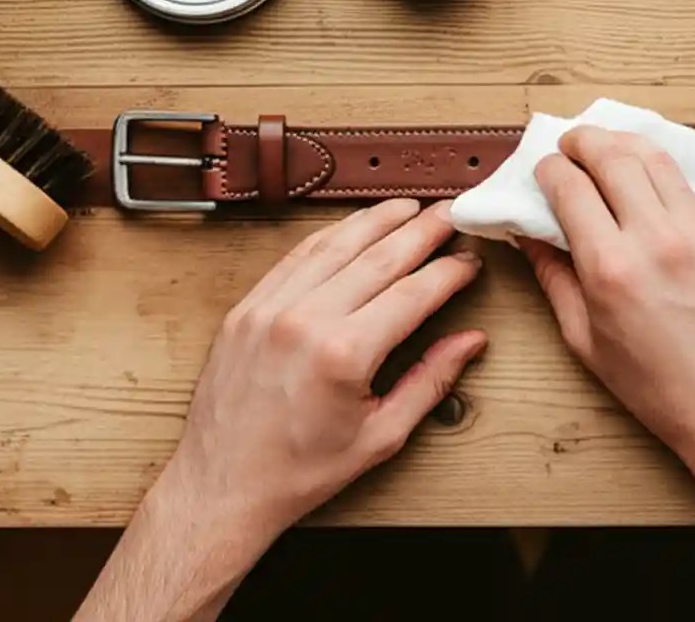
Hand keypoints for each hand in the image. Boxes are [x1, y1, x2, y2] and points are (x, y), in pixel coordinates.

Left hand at [166, 198, 485, 537]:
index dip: (449, 271)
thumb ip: (430, 381)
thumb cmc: (300, 470)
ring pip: (334, 246)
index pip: (413, 294)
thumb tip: (470, 341)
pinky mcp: (245, 309)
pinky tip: (352, 228)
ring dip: (376, 220)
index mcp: (344, 355)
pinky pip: (294, 258)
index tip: (471, 259)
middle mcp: (305, 321)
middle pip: (378, 257)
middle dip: (422, 230)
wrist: (223, 486)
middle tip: (450, 212)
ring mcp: (269, 310)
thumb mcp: (381, 436)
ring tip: (407, 208)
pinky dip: (328, 237)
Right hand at [519, 126, 694, 483]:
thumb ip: (553, 277)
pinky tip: (649, 188)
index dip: (549, 170)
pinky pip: (688, 190)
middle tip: (570, 143)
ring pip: (657, 158)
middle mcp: (659, 239)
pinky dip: (662, 179)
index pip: (571, 187)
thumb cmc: (656, 385)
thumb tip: (530, 235)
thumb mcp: (584, 338)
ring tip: (607, 148)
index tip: (542, 171)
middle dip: (584, 141)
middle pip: (614, 155)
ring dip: (624, 144)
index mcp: (612, 267)